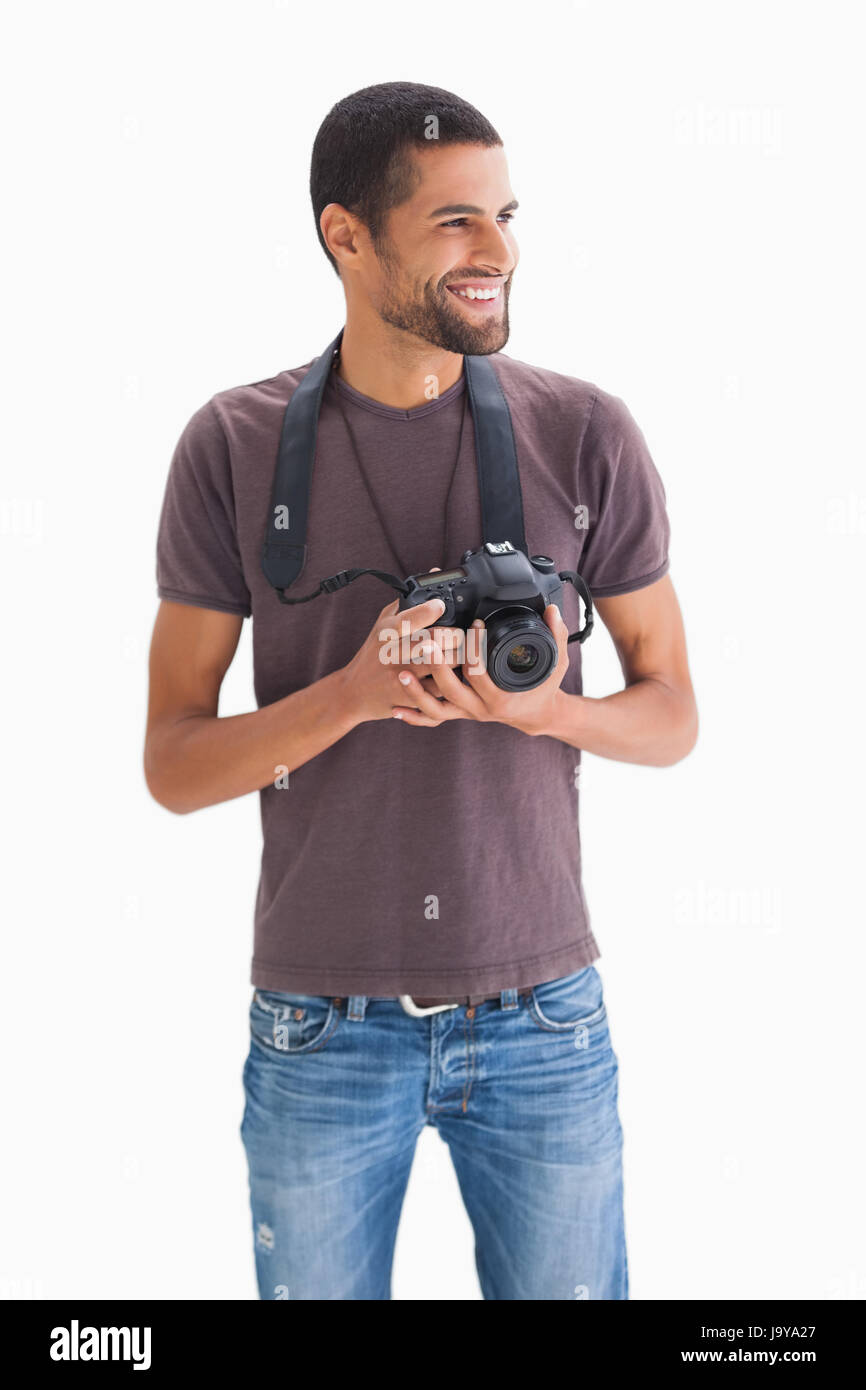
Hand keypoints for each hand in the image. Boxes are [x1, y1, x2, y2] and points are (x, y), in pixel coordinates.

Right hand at [338, 589, 464, 724]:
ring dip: (458, 659)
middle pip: (431, 642)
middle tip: (462, 635)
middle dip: (455, 636)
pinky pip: (437, 690)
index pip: (408, 619)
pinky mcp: (407, 698)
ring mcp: (400, 678)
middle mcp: (392, 654)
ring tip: (464, 653)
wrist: (353, 692)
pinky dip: (452, 682)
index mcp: (386, 633)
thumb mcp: (382, 624)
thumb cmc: (373, 653)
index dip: (429, 610)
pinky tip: (458, 675)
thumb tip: (433, 573)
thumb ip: (407, 601)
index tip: (441, 606)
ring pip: (439, 667)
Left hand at [391, 603, 569, 734]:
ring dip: (418, 693)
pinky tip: (397, 708)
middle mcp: (482, 708)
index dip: (475, 649)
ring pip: (438, 709)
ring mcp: (468, 712)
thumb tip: (554, 610)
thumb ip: (555, 635)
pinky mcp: (459, 714)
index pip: (481, 673)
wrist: (536, 715)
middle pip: (453, 691)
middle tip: (425, 644)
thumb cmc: (544, 689)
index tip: (473, 625)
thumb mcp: (556, 662)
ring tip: (402, 674)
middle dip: (437, 667)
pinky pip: (433, 719)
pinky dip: (414, 716)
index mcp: (502, 697)